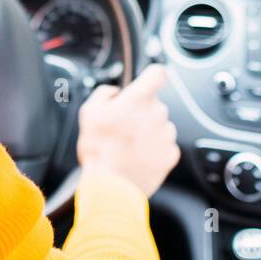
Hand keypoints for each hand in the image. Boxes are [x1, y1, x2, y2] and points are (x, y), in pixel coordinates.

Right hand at [75, 64, 179, 196]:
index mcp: (139, 99)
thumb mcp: (89, 112)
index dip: (152, 76)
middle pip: (155, 103)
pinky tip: (139, 156)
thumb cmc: (99, 150)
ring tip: (130, 145)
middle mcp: (157, 113)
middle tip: (125, 126)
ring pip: (161, 124)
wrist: (111, 186)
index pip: (157, 74)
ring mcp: (166, 134)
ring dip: (149, 130)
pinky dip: (155, 149)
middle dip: (142, 111)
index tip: (149, 81)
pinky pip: (165, 145)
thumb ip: (105, 93)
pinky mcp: (171, 154)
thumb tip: (115, 92)